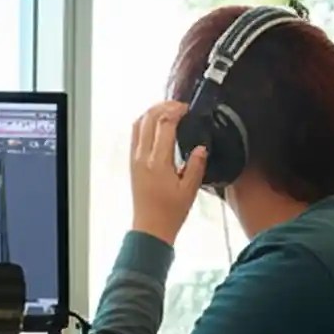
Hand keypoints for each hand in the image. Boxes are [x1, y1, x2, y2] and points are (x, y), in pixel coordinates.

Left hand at [129, 100, 207, 245]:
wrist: (150, 227)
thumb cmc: (169, 212)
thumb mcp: (190, 189)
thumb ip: (197, 165)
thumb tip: (201, 147)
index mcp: (158, 162)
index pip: (164, 124)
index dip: (176, 111)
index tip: (187, 109)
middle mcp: (142, 157)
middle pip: (148, 118)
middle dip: (164, 106)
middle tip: (179, 106)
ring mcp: (135, 159)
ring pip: (138, 124)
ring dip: (152, 112)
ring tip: (169, 111)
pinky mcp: (132, 163)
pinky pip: (135, 135)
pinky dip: (145, 123)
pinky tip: (157, 125)